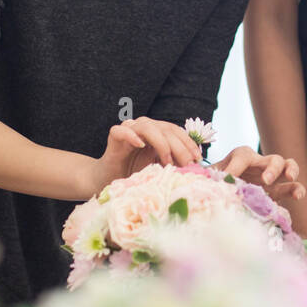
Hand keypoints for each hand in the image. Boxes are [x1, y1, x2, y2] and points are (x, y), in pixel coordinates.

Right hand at [88, 116, 202, 194]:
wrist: (108, 179)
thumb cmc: (134, 173)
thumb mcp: (159, 168)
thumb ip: (174, 163)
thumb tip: (196, 166)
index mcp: (157, 131)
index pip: (176, 131)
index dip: (188, 143)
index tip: (198, 158)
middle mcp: (144, 127)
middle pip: (166, 129)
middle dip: (180, 147)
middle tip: (187, 164)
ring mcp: (129, 129)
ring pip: (148, 127)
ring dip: (161, 143)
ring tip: (167, 160)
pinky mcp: (114, 136)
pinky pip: (122, 131)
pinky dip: (131, 136)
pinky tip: (140, 145)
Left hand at [213, 146, 305, 200]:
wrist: (220, 192)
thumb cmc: (214, 180)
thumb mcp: (209, 176)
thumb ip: (209, 177)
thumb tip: (210, 182)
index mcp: (241, 156)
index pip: (242, 157)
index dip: (235, 168)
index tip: (226, 179)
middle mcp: (259, 163)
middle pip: (272, 158)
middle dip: (271, 168)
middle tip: (265, 180)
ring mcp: (270, 176)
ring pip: (287, 166)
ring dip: (291, 170)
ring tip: (290, 178)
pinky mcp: (276, 191)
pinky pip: (291, 187)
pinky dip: (296, 190)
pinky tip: (298, 197)